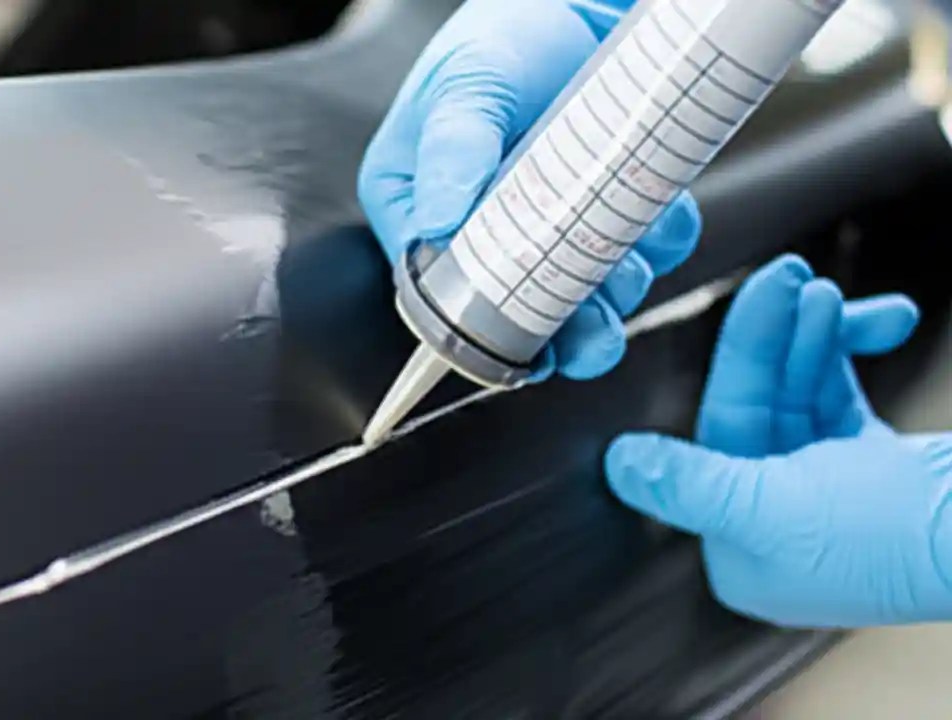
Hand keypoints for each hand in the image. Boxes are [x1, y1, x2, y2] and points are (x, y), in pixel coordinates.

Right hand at [358, 0, 701, 379]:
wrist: (585, 2)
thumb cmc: (505, 37)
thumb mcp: (466, 86)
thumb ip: (451, 147)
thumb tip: (438, 222)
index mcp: (420, 206)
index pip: (434, 290)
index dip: (478, 328)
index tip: (520, 346)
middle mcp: (483, 226)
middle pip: (516, 307)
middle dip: (561, 327)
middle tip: (591, 333)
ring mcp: (552, 220)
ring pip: (582, 289)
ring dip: (612, 293)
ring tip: (626, 266)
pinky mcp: (608, 208)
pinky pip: (638, 247)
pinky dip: (656, 243)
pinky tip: (656, 218)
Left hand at [606, 255, 951, 627]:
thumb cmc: (898, 538)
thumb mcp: (773, 508)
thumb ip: (692, 484)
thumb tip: (620, 466)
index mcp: (746, 551)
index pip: (722, 434)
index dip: (741, 358)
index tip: (761, 296)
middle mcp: (779, 525)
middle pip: (760, 405)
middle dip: (778, 338)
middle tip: (791, 277)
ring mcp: (828, 497)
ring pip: (800, 394)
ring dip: (817, 339)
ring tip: (830, 294)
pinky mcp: (872, 472)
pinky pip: (841, 399)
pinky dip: (850, 359)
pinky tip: (877, 321)